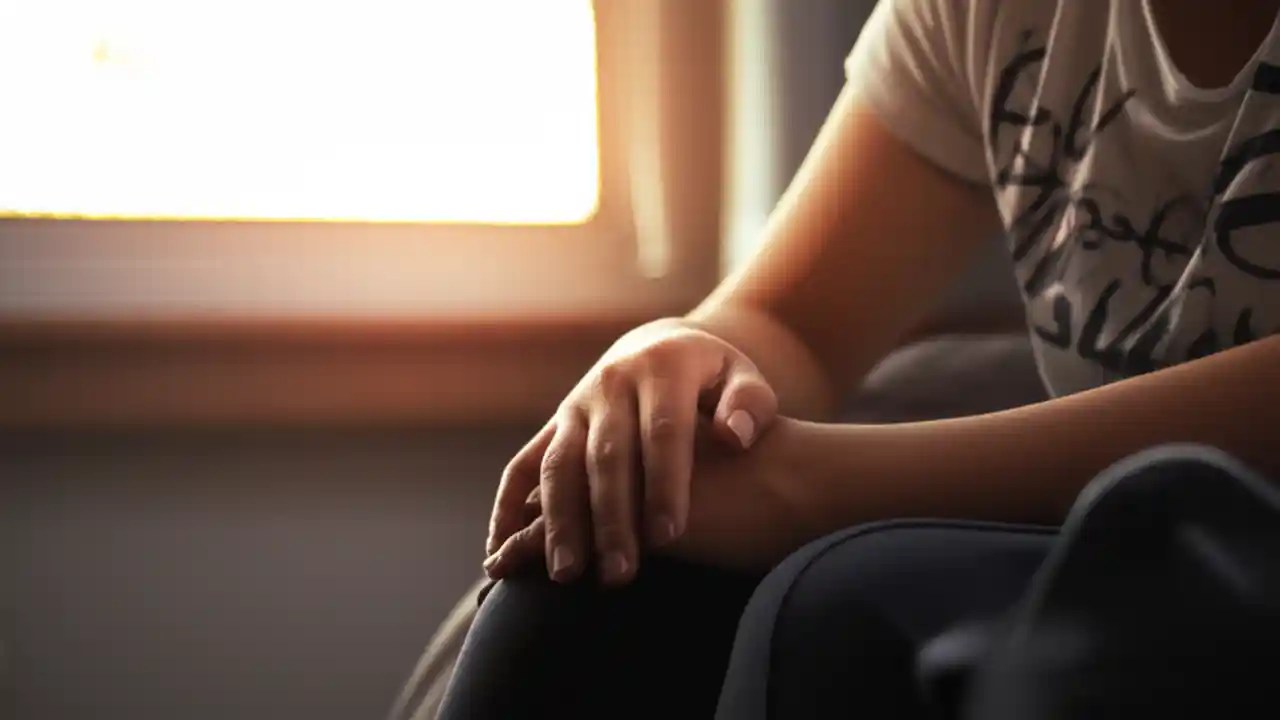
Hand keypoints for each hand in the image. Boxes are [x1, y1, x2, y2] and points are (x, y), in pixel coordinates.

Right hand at [485, 318, 779, 585]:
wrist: (661, 347)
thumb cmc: (715, 380)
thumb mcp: (743, 377)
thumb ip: (749, 404)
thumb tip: (734, 436)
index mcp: (662, 367)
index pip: (662, 431)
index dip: (662, 484)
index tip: (668, 537)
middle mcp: (611, 383)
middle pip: (607, 456)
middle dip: (611, 518)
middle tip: (619, 573)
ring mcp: (575, 405)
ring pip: (560, 465)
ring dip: (560, 521)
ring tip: (567, 574)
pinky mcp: (554, 425)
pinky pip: (522, 466)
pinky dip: (507, 509)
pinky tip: (501, 553)